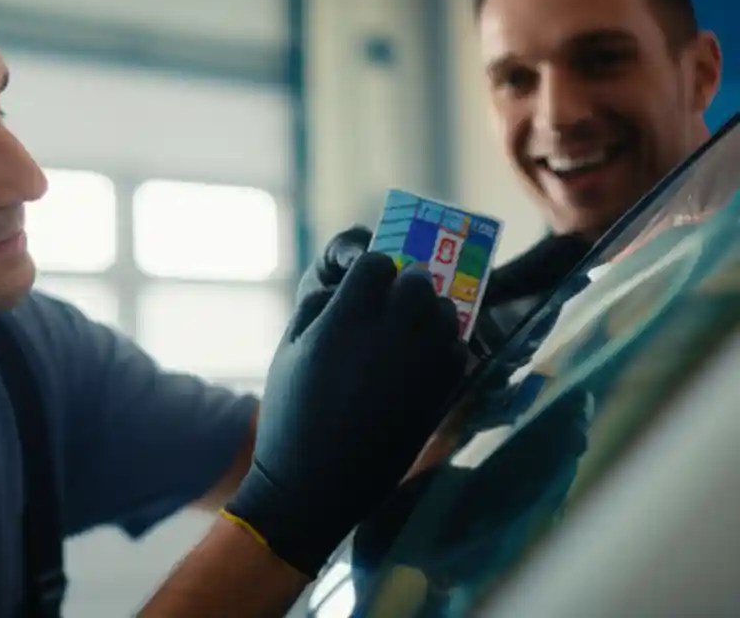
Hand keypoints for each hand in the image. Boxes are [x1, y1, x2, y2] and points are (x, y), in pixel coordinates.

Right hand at [224, 252, 465, 576]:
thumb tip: (344, 284)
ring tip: (408, 330)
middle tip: (391, 303)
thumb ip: (315, 306)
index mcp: (345, 318)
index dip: (369, 271)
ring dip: (429, 311)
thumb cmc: (291, 414)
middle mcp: (391, 332)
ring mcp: (422, 362)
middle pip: (419, 280)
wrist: (318, 483)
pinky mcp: (442, 392)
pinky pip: (458, 347)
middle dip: (406, 284)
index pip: (377, 262)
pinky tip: (420, 360)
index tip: (363, 286)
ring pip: (445, 310)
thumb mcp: (287, 351)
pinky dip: (444, 345)